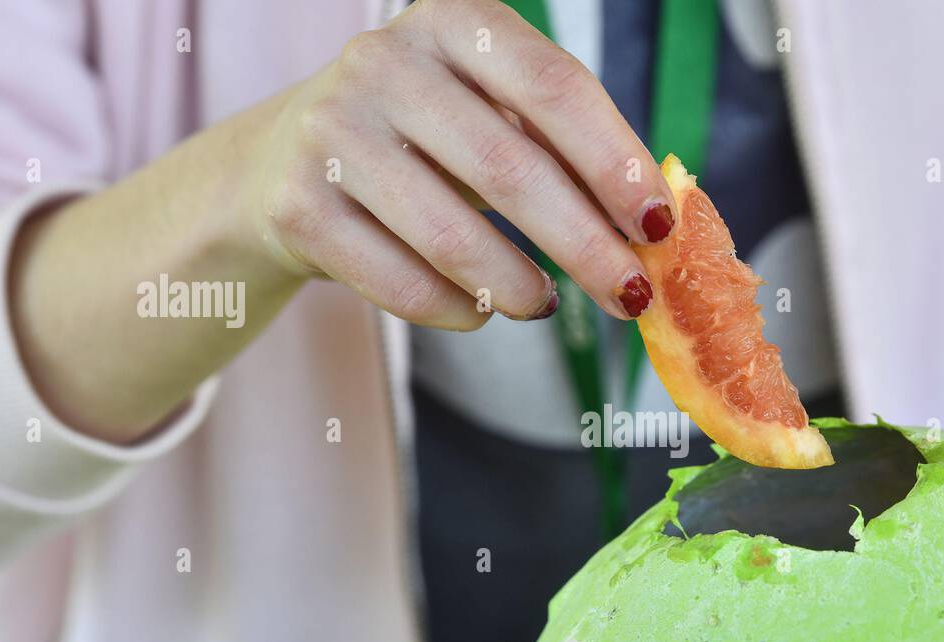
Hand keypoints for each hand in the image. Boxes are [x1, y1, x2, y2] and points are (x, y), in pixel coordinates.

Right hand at [249, 0, 674, 329]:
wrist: (284, 162)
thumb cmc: (425, 142)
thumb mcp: (490, 114)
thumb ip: (563, 150)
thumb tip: (656, 225)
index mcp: (453, 24)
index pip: (553, 87)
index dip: (616, 162)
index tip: (659, 227)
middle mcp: (385, 62)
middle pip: (510, 168)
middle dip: (584, 245)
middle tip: (630, 296)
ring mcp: (332, 131)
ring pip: (450, 235)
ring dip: (517, 286)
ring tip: (543, 304)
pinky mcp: (297, 206)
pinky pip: (400, 281)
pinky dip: (456, 310)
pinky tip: (481, 311)